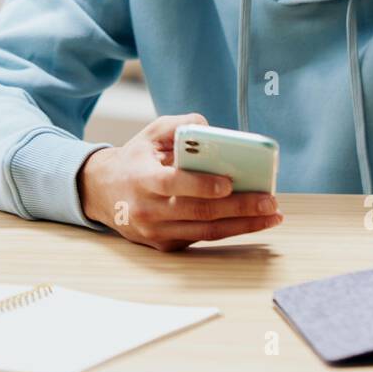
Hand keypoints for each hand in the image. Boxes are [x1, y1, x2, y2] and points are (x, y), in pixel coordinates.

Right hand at [76, 113, 283, 252]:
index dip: (201, 185)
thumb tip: (211, 128)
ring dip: (243, 225)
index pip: (173, 184)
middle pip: (199, 212)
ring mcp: (156, 232)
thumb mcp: (150, 134)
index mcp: (142, 179)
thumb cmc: (134, 159)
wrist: (101, 193)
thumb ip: (179, 125)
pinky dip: (230, 231)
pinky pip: (202, 238)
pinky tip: (252, 222)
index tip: (229, 183)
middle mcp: (148, 210)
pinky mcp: (165, 245)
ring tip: (271, 216)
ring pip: (206, 231)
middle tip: (269, 202)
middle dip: (239, 207)